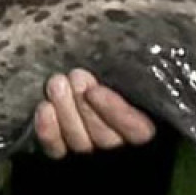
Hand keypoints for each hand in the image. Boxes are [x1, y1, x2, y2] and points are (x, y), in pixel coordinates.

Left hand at [33, 68, 156, 157]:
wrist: (84, 83)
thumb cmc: (123, 70)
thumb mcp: (139, 69)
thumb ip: (142, 68)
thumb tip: (152, 40)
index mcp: (152, 128)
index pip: (137, 131)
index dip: (116, 112)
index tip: (96, 90)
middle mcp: (123, 147)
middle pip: (105, 139)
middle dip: (85, 106)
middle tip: (75, 76)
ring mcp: (93, 153)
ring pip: (80, 143)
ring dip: (65, 111)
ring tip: (56, 82)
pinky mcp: (66, 154)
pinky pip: (57, 151)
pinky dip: (48, 131)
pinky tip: (43, 108)